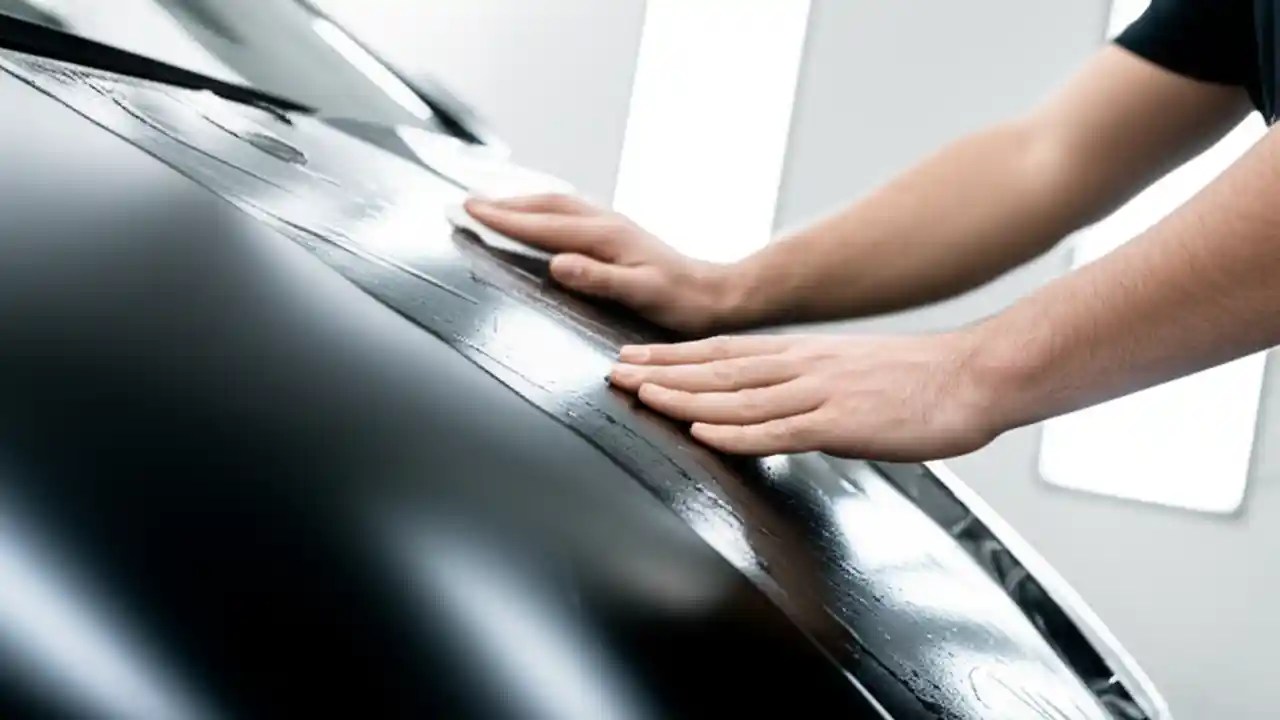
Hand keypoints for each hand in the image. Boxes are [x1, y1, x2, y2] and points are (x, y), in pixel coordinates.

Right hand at [464, 195, 736, 334]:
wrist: (718, 295)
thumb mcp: (640, 294)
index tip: (468, 211)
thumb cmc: (680, 302)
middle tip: (465, 203)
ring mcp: (612, 227)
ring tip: (492, 204)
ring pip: (557, 205)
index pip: (542, 225)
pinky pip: (569, 214)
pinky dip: (543, 211)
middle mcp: (606, 224)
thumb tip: (558, 263)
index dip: (502, 218)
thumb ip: (598, 279)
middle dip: (503, 204)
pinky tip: (540, 219)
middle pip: (544, 205)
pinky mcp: (617, 235)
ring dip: (521, 202)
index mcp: (604, 237)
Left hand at [608, 332, 1004, 460]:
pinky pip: (780, 430)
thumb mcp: (852, 370)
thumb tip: (778, 399)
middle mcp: (802, 365)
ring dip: (684, 396)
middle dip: (661, 372)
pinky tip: (704, 432)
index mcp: (803, 353)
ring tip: (640, 396)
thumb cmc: (919, 379)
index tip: (634, 357)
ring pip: (737, 396)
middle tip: (614, 372)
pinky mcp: (843, 424)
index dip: (674, 356)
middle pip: (717, 369)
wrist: (976, 375)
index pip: (724, 352)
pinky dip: (739, 432)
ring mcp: (820, 393)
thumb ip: (809, 383)